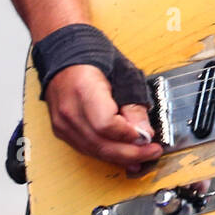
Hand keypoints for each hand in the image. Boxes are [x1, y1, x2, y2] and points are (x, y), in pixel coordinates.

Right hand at [44, 64, 163, 171]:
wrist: (66, 56)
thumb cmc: (95, 59)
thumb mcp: (124, 74)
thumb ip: (133, 104)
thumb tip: (144, 132)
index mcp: (83, 90)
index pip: (105, 124)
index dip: (128, 135)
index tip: (147, 136)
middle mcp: (69, 111)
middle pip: (100, 143)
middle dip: (130, 153)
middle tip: (152, 152)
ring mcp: (62, 124)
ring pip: (94, 151)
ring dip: (120, 158)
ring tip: (143, 157)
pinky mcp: (62, 131)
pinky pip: (87, 149)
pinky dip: (107, 154)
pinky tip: (124, 157)